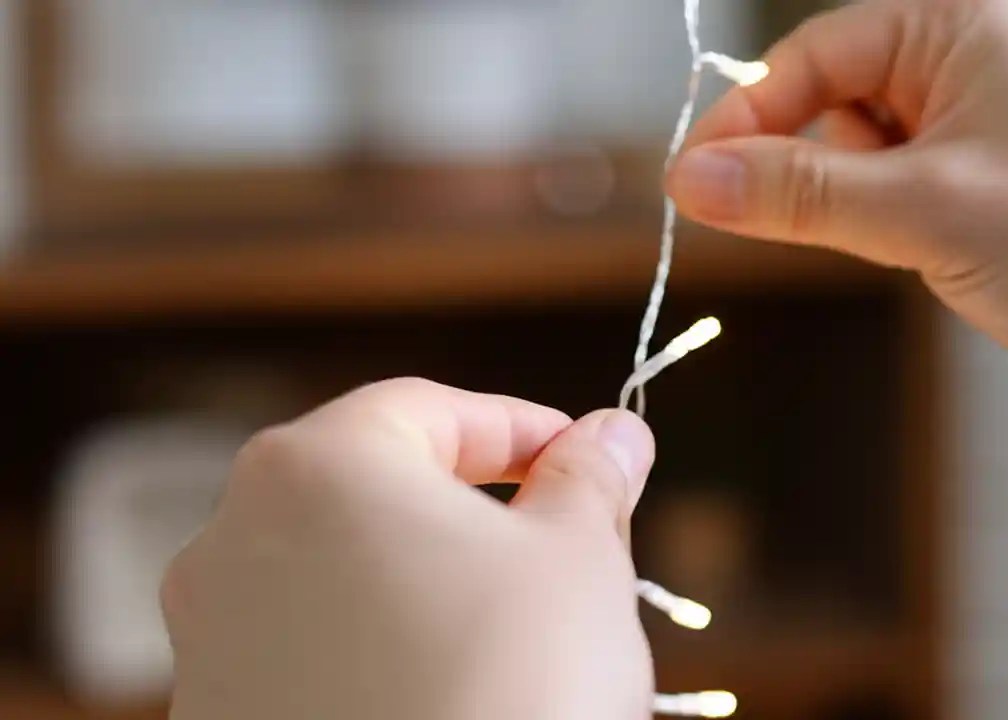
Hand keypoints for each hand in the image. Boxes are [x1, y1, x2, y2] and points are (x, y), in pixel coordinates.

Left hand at [161, 379, 655, 719]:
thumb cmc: (509, 686)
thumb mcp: (578, 559)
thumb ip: (589, 478)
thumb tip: (613, 434)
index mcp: (317, 466)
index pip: (431, 410)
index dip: (522, 428)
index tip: (584, 456)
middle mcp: (233, 537)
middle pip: (378, 486)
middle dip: (476, 507)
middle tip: (559, 540)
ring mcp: (212, 633)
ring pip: (342, 570)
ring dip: (428, 578)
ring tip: (512, 627)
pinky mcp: (219, 712)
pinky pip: (311, 648)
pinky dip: (379, 646)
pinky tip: (449, 687)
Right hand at [668, 0, 1007, 398]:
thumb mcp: (922, 211)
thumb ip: (799, 194)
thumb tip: (689, 179)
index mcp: (960, 23)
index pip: (814, 54)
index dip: (748, 119)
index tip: (695, 184)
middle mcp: (966, 57)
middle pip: (829, 99)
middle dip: (804, 166)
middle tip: (786, 226)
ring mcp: (974, 118)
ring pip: (856, 152)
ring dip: (848, 203)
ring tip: (907, 241)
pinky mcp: (979, 175)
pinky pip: (892, 187)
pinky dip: (880, 223)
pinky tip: (920, 253)